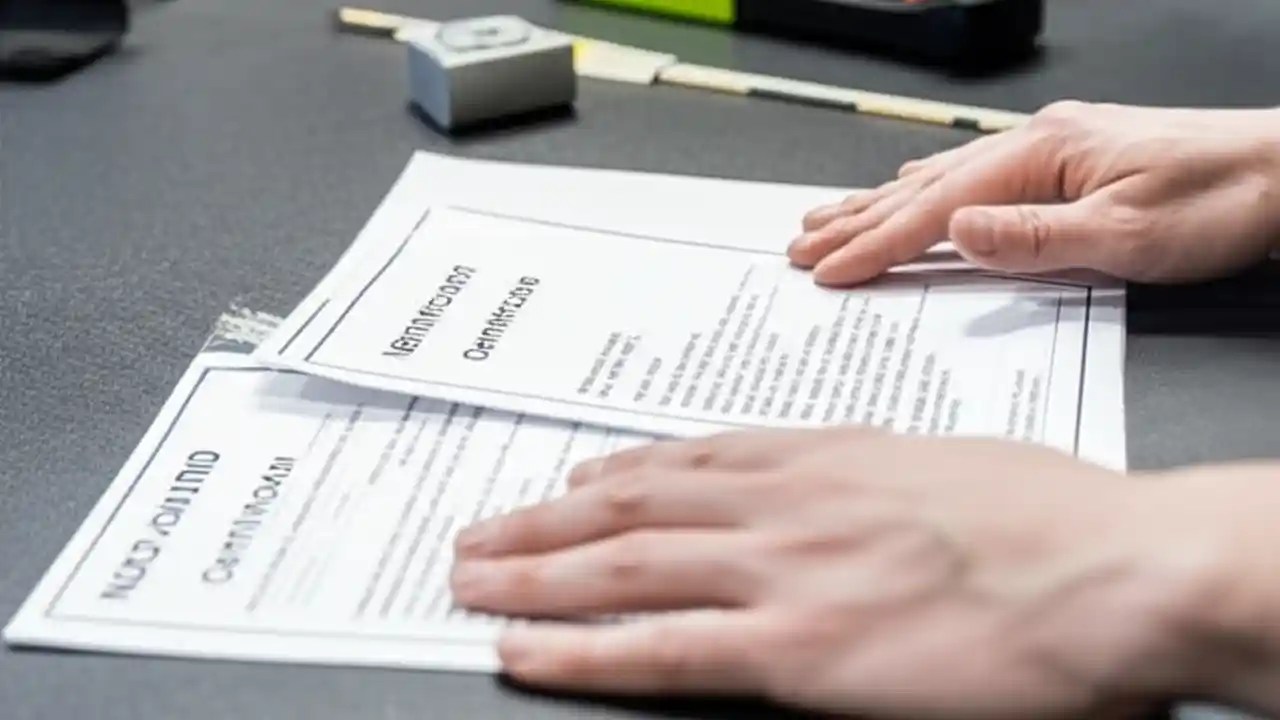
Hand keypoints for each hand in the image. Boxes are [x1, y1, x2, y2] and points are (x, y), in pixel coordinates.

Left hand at [450, 428, 1220, 718]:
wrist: (1111, 569)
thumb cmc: (1054, 520)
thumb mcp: (946, 465)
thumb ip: (870, 474)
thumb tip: (841, 484)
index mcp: (824, 458)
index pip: (688, 461)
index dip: (613, 475)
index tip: (569, 481)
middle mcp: (782, 504)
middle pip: (630, 508)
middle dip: (542, 522)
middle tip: (480, 531)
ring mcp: (778, 572)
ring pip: (619, 568)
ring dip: (532, 573)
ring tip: (469, 578)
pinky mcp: (792, 649)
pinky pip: (656, 647)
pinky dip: (578, 648)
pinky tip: (523, 647)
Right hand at [789, 102, 1279, 285]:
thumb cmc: (1223, 200)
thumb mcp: (1129, 236)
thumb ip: (1035, 238)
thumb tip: (957, 233)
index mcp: (1042, 156)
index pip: (937, 208)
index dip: (876, 242)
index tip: (828, 268)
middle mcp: (1037, 142)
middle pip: (924, 186)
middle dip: (857, 218)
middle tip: (801, 243)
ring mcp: (1050, 148)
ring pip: (943, 177)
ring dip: (881, 201)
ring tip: (831, 216)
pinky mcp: (1067, 160)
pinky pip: (974, 173)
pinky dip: (929, 188)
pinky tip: (912, 187)